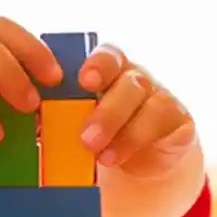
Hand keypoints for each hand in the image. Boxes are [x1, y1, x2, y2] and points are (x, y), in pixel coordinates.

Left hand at [74, 45, 197, 179]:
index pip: (108, 56)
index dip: (98, 65)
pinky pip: (160, 123)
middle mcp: (136, 78)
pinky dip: (134, 141)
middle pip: (129, 81)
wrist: (141, 160)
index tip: (84, 82)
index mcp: (108, 71)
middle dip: (108, 111)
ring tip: (99, 154)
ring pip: (147, 103)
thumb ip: (63, 117)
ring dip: (121, 129)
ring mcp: (160, 97)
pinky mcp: (179, 119)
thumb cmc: (101, 135)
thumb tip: (37, 125)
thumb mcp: (79, 123)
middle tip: (86, 137)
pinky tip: (115, 156)